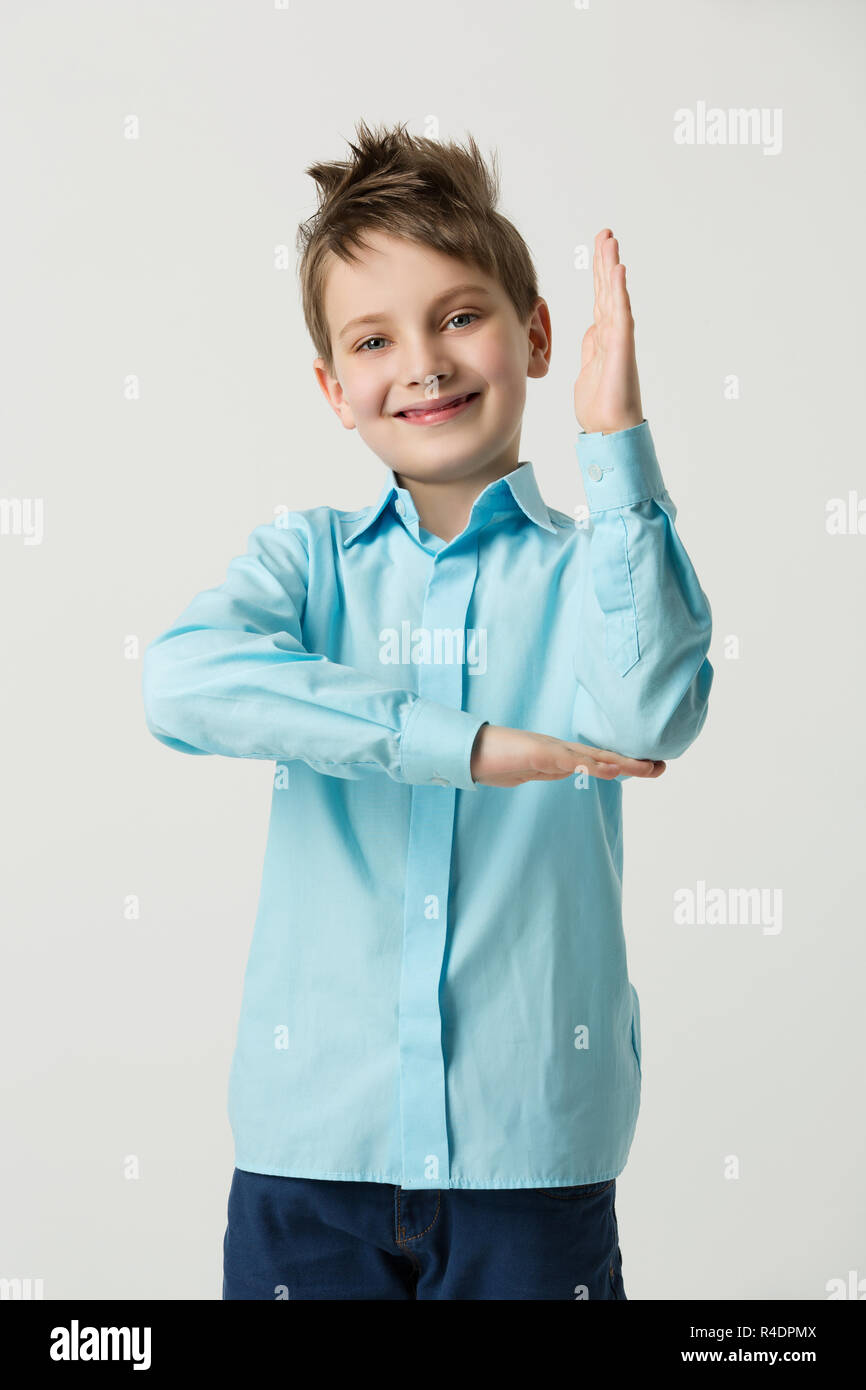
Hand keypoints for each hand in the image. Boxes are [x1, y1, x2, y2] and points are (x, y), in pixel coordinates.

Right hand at [469, 724, 664, 788]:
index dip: (624, 763)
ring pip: (592, 756)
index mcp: (560, 756)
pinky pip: (568, 761)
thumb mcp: (529, 771)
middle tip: (662, 768)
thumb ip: (550, 769)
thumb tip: (567, 772)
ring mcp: (549, 750)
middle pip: (603, 755)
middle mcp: (560, 749)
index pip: (598, 759)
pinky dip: (591, 765)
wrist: (466, 750)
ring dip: (621, 763)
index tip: (649, 768)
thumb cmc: (495, 759)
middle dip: (634, 763)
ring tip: (647, 768)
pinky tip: (610, 769)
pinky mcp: (536, 753)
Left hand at [574, 229, 643, 435]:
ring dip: (611, 268)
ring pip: (614, 295)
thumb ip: (590, 348)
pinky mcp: (621, 348)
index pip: (599, 297)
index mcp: (601, 337)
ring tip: (610, 242)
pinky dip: (618, 292)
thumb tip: (592, 330)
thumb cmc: (599, 405)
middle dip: (605, 261)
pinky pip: (620, 314)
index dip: (598, 272)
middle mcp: (612, 333)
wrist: (608, 429)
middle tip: (605, 233)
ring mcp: (618, 339)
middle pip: (606, 290)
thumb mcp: (587, 370)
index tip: (598, 247)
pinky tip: (617, 272)